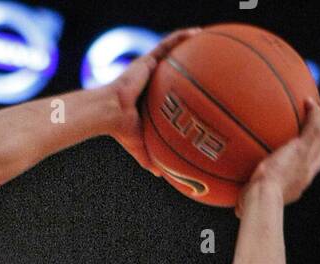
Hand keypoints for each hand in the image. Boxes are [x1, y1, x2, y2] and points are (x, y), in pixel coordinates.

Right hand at [108, 28, 202, 172]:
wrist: (109, 113)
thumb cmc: (122, 131)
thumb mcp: (141, 147)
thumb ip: (151, 159)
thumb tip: (162, 176)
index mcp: (151, 99)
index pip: (169, 90)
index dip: (182, 87)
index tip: (199, 88)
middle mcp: (152, 81)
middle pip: (173, 68)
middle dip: (189, 62)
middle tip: (209, 61)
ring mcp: (149, 69)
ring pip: (172, 52)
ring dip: (188, 43)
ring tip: (207, 38)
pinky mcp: (147, 60)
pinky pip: (167, 43)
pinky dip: (181, 36)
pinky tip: (197, 32)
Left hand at [237, 99, 319, 215]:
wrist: (263, 198)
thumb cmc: (254, 205)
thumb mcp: (254, 203)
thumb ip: (249, 203)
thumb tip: (237, 210)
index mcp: (299, 183)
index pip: (312, 166)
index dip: (316, 153)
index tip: (313, 144)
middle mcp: (307, 171)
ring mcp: (307, 159)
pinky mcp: (302, 149)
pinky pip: (313, 126)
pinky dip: (314, 113)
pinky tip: (309, 101)